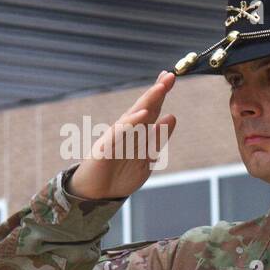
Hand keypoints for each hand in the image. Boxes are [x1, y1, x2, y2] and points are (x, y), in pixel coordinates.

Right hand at [68, 71, 177, 199]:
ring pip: (132, 117)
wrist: (96, 193)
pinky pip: (119, 134)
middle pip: (143, 107)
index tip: (170, 76)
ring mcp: (115, 138)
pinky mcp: (105, 149)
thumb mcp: (147, 157)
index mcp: (137, 132)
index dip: (160, 93)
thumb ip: (158, 138)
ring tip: (161, 89)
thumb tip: (172, 116)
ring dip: (147, 102)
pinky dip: (130, 124)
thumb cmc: (121, 174)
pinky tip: (142, 115)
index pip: (150, 109)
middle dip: (156, 92)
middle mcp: (126, 131)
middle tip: (170, 76)